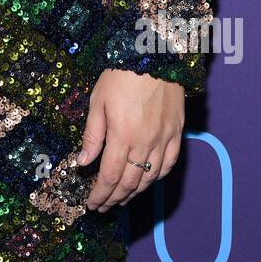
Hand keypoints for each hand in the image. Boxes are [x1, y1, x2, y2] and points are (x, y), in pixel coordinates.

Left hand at [77, 69, 183, 210]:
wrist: (155, 55)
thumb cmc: (121, 75)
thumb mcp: (98, 101)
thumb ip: (92, 135)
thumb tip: (83, 162)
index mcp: (122, 136)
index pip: (109, 176)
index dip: (100, 194)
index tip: (92, 204)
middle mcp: (145, 143)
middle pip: (129, 182)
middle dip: (114, 198)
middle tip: (103, 206)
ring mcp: (164, 140)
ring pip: (150, 178)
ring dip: (134, 193)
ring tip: (121, 199)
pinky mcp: (177, 133)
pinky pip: (169, 164)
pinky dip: (157, 178)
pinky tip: (148, 182)